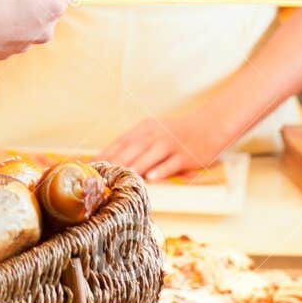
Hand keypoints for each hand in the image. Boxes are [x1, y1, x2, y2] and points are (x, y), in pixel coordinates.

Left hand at [99, 111, 231, 181]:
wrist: (210, 125)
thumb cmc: (179, 132)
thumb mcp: (155, 131)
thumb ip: (137, 144)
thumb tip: (114, 159)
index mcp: (145, 129)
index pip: (121, 142)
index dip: (105, 154)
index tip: (91, 167)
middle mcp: (156, 135)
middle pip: (132, 149)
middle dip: (114, 163)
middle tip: (100, 177)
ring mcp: (171, 145)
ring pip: (149, 156)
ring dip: (134, 167)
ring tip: (120, 178)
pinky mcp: (185, 155)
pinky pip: (171, 163)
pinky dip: (161, 169)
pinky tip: (151, 177)